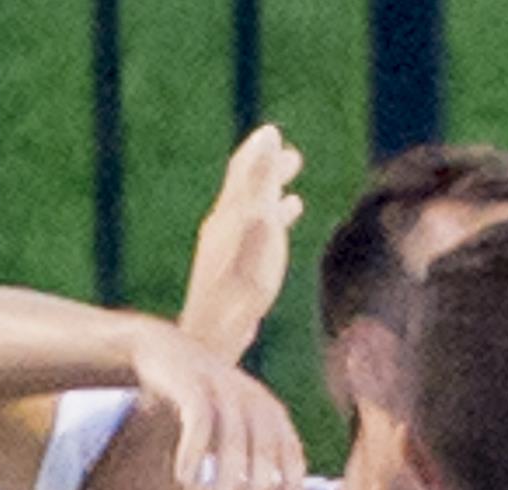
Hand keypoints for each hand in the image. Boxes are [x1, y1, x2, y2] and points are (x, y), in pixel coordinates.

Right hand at [127, 314, 306, 489]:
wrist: (161, 351)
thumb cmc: (201, 403)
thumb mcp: (232, 425)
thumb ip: (251, 453)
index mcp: (268, 409)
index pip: (290, 450)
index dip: (294, 482)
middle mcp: (251, 396)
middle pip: (265, 449)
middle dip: (259, 488)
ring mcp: (222, 387)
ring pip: (233, 439)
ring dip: (228, 478)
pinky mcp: (192, 383)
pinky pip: (198, 423)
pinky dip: (193, 454)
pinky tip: (185, 480)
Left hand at [181, 125, 304, 363]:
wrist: (213, 339)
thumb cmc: (239, 286)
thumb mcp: (256, 227)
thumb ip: (262, 180)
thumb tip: (270, 134)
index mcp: (229, 213)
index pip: (243, 170)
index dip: (259, 150)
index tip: (274, 133)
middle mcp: (223, 229)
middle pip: (247, 191)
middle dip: (269, 172)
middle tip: (294, 159)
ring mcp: (225, 255)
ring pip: (252, 218)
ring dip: (272, 202)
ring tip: (292, 194)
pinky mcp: (231, 277)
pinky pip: (253, 243)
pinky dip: (268, 233)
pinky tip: (278, 239)